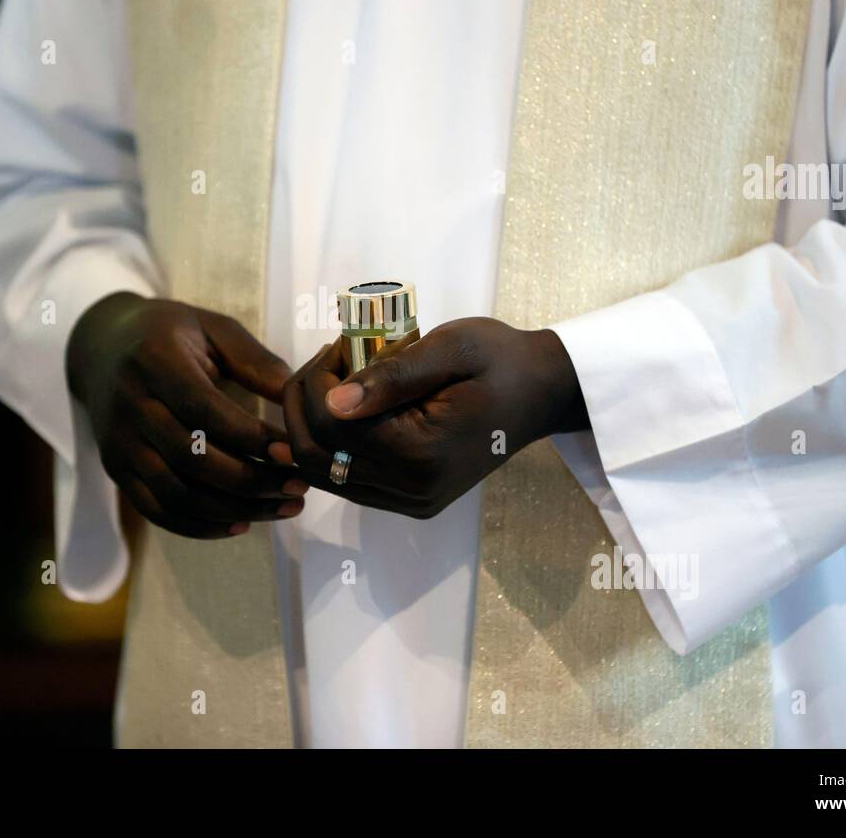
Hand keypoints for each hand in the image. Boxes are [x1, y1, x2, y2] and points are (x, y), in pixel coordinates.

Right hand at [66, 292, 306, 538]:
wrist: (102, 346)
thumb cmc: (171, 335)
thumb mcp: (213, 329)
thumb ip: (255, 361)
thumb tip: (295, 399)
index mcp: (154, 361)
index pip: (204, 409)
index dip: (251, 436)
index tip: (293, 452)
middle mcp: (129, 405)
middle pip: (191, 458)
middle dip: (252, 480)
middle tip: (299, 487)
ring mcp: (118, 443)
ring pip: (176, 494)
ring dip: (235, 509)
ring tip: (283, 508)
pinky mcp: (116, 471)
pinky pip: (157, 511)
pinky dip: (201, 526)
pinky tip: (242, 522)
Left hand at [282, 318, 585, 517]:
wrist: (541, 392)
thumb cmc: (499, 359)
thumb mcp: (450, 349)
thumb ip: (391, 375)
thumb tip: (333, 401)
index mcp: (421, 454)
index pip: (330, 425)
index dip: (317, 380)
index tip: (342, 344)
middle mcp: (412, 490)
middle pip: (316, 456)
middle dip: (304, 402)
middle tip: (333, 360)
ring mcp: (410, 502)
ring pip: (323, 473)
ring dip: (313, 424)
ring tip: (340, 380)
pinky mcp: (410, 502)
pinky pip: (347, 480)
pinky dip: (333, 444)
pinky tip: (351, 407)